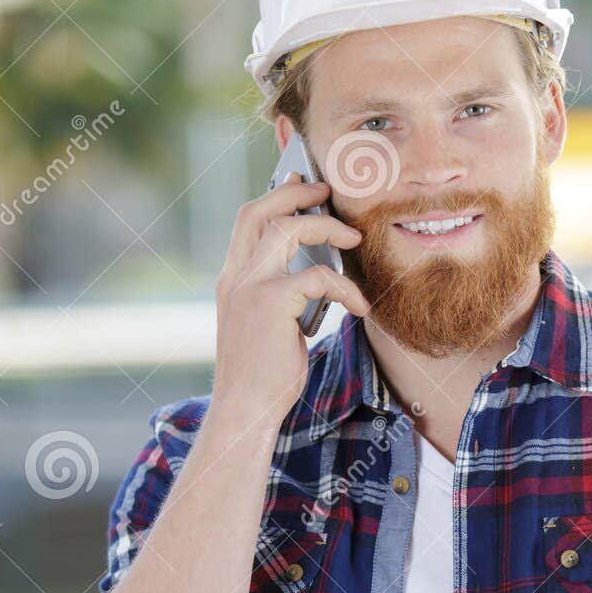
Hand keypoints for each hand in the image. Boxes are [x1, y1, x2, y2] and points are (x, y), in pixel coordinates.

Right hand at [213, 171, 370, 430]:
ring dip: (326, 227)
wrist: (246, 410)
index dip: (275, 195)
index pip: (248, 220)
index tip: (301, 182)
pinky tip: (359, 307)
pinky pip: (316, 276)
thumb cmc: (264, 375)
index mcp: (232, 279)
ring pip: (287, 229)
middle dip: (297, 191)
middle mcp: (235, 276)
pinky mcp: (270, 304)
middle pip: (261, 210)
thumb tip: (317, 276)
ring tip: (354, 238)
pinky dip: (344, 287)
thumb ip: (282, 295)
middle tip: (328, 190)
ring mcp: (249, 287)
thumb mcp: (269, 326)